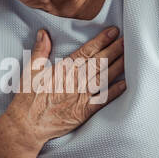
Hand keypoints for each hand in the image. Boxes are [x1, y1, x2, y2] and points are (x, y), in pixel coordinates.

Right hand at [2, 26, 125, 147]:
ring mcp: (81, 96)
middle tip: (128, 39)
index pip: (86, 51)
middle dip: (115, 50)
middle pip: (99, 62)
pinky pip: (103, 100)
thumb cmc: (27, 99)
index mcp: (64, 70)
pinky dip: (115, 92)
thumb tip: (44, 33)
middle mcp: (75, 81)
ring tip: (131, 56)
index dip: (101, 40)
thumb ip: (40, 51)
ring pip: (104, 78)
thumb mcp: (30, 71)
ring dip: (118, 66)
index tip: (113, 32)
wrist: (28, 125)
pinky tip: (125, 84)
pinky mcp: (84, 112)